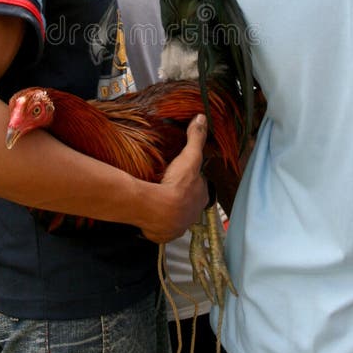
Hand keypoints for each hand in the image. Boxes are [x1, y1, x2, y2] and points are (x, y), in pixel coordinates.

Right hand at [140, 114, 207, 243]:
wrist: (159, 210)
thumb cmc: (177, 184)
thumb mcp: (189, 156)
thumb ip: (196, 138)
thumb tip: (202, 118)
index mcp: (202, 196)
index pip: (200, 186)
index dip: (193, 180)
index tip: (183, 175)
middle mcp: (193, 214)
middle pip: (189, 203)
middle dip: (182, 196)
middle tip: (168, 187)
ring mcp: (179, 225)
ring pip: (176, 216)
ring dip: (169, 210)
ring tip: (158, 200)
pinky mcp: (164, 233)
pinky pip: (161, 227)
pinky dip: (157, 222)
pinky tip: (150, 213)